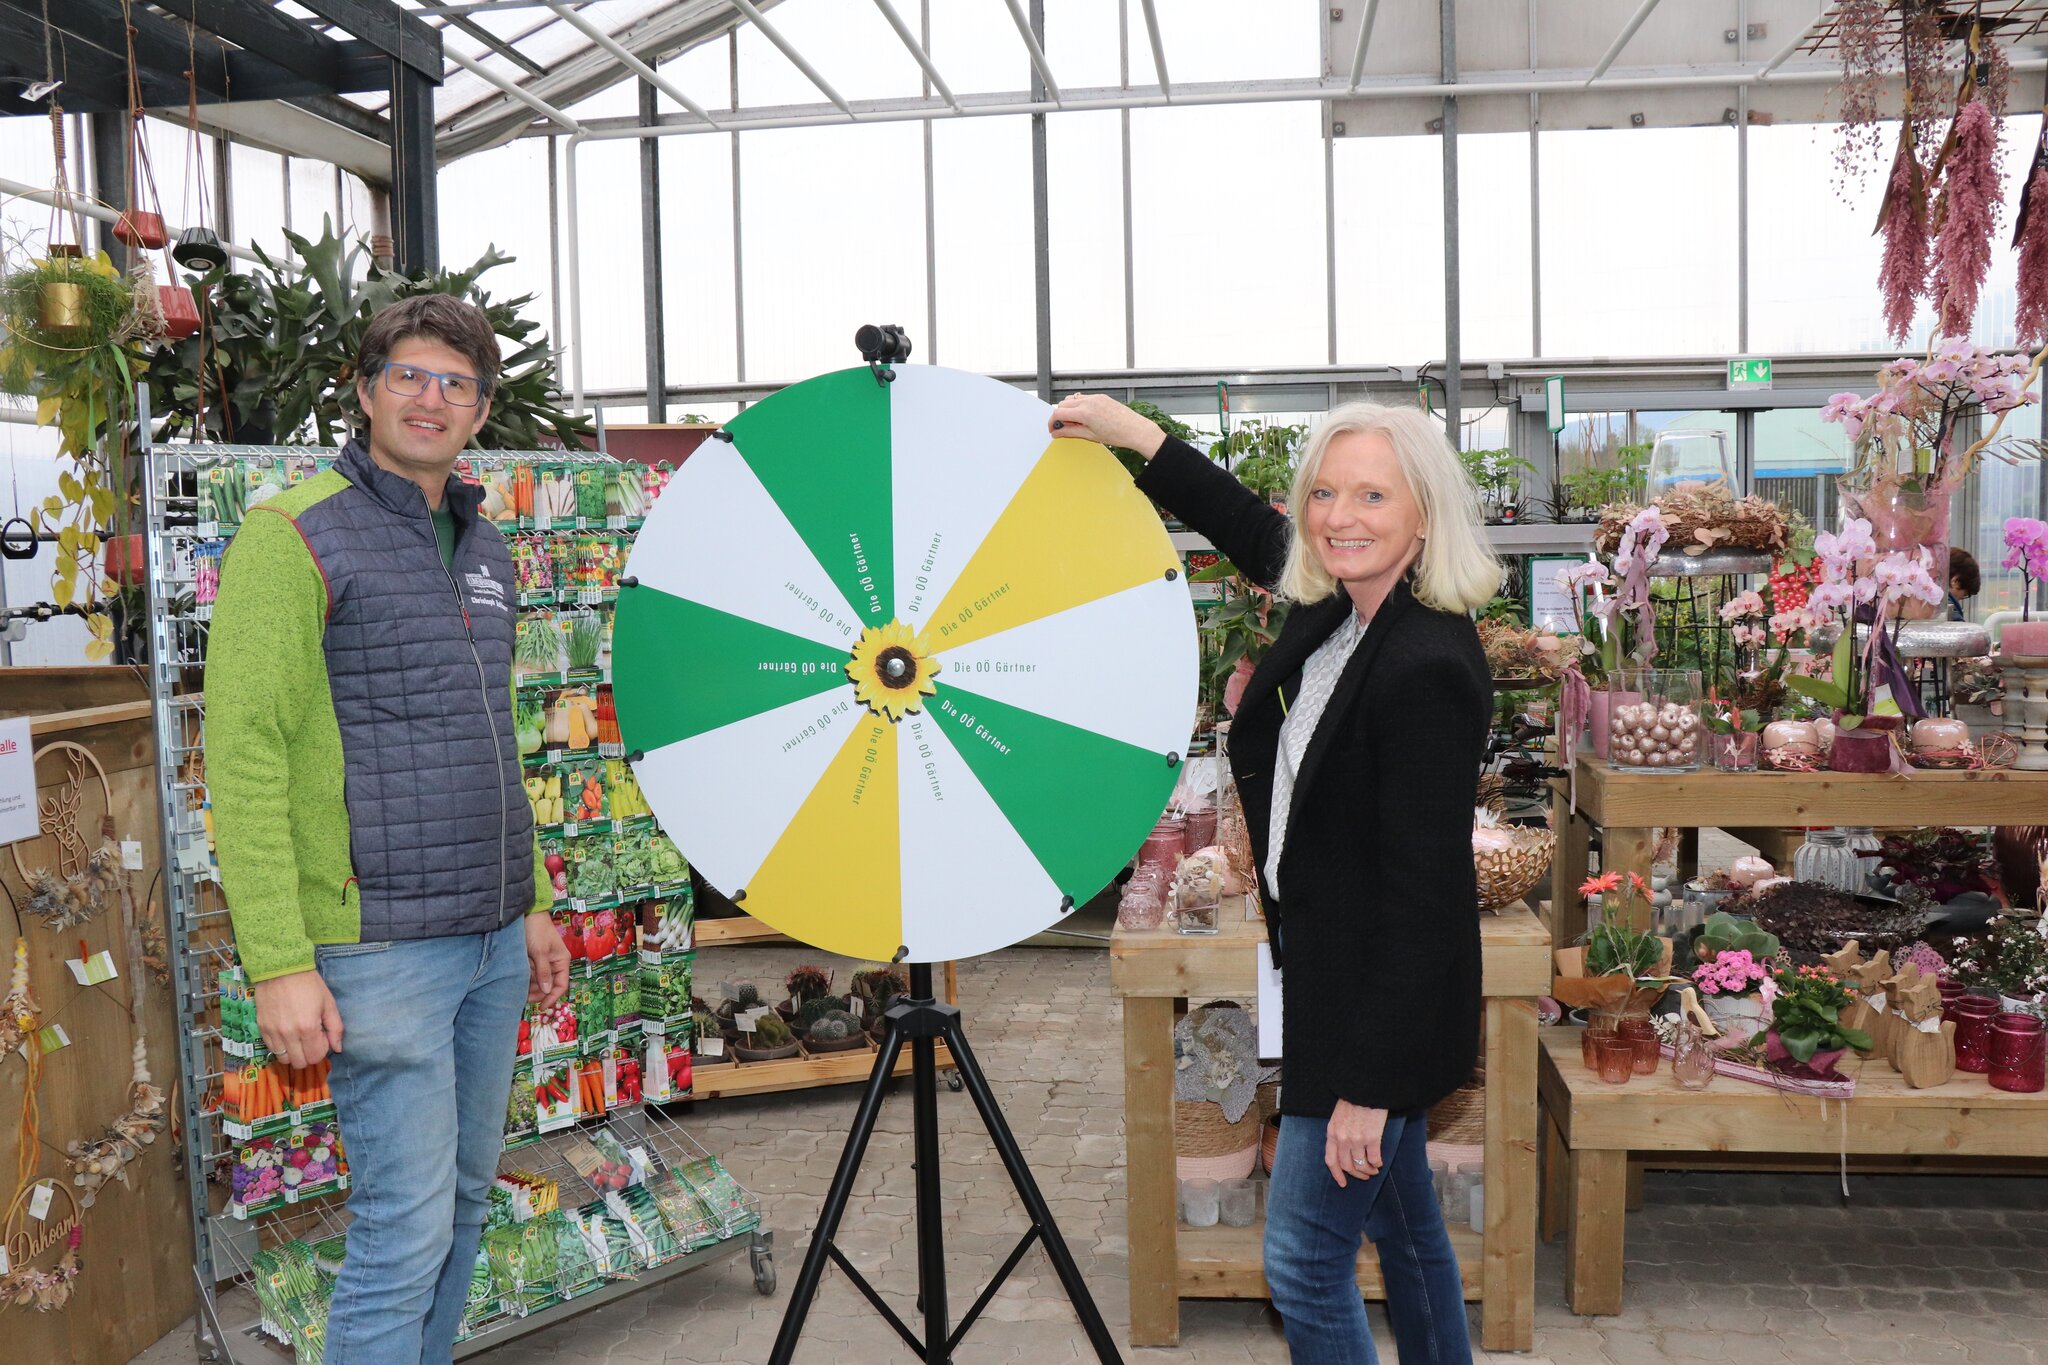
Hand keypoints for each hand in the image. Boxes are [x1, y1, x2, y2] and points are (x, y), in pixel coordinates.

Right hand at [254, 970, 343, 1068]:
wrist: (280, 968)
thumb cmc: (309, 984)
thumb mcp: (328, 1003)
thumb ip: (335, 1028)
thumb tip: (337, 1049)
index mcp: (307, 1028)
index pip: (315, 1057)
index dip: (322, 1050)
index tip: (322, 1036)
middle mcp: (288, 1034)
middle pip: (299, 1063)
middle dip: (308, 1055)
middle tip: (311, 1039)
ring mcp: (272, 1032)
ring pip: (283, 1059)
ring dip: (294, 1053)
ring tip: (298, 1037)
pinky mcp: (261, 1028)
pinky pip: (271, 1049)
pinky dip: (281, 1047)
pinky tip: (287, 1034)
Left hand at [526, 912, 570, 1005]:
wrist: (526, 915)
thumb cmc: (537, 931)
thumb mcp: (540, 952)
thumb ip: (543, 972)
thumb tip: (547, 991)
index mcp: (561, 961)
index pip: (561, 985)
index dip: (553, 997)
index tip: (542, 1007)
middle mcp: (554, 964)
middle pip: (549, 986)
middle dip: (539, 993)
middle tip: (525, 999)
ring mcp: (543, 963)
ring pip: (538, 982)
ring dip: (531, 988)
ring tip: (519, 992)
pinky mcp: (533, 961)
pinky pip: (531, 975)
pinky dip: (526, 980)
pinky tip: (517, 984)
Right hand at [1048, 394, 1166, 458]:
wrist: (1136, 430)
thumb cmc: (1117, 435)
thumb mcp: (1090, 436)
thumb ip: (1070, 432)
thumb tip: (1057, 433)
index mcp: (1084, 412)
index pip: (1058, 413)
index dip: (1052, 422)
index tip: (1053, 430)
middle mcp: (1089, 401)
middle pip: (1063, 404)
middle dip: (1060, 416)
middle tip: (1065, 428)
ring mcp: (1095, 397)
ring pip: (1072, 400)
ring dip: (1069, 410)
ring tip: (1077, 424)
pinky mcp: (1101, 397)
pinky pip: (1083, 399)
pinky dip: (1079, 406)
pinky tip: (1087, 418)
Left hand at [1324, 1099, 1387, 1188]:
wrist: (1365, 1088)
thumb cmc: (1352, 1100)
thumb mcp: (1338, 1116)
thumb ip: (1338, 1132)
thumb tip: (1343, 1149)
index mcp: (1332, 1133)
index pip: (1331, 1160)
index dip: (1337, 1174)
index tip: (1343, 1183)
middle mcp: (1342, 1139)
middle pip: (1347, 1166)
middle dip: (1356, 1175)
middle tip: (1364, 1176)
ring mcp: (1357, 1139)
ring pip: (1361, 1165)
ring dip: (1368, 1171)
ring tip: (1374, 1170)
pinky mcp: (1372, 1138)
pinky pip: (1374, 1159)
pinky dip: (1377, 1163)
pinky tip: (1379, 1162)